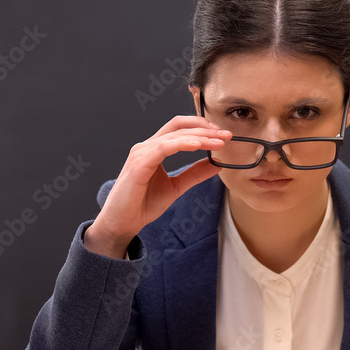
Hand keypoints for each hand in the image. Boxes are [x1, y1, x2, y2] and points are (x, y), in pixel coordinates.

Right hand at [83, 116, 230, 257]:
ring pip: (175, 136)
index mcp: (154, 149)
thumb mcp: (176, 187)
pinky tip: (199, 146)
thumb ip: (194, 174)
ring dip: (200, 137)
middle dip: (206, 129)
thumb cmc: (143, 204)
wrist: (123, 223)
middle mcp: (147, 146)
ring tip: (219, 142)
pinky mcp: (139, 164)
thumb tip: (216, 164)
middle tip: (227, 135)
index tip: (222, 134)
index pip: (179, 127)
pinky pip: (164, 148)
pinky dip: (183, 144)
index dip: (201, 126)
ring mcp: (141, 153)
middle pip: (179, 127)